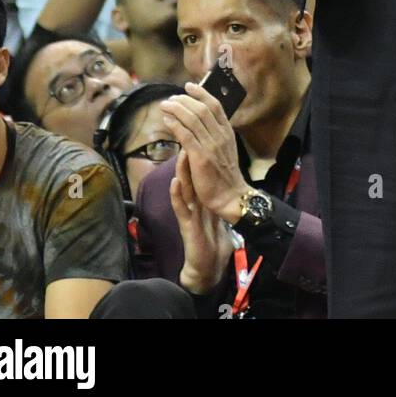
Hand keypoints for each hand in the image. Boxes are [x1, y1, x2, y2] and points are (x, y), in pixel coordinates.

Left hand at [161, 81, 249, 220]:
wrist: (231, 196)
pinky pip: (186, 136)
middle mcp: (220, 135)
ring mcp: (211, 146)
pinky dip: (175, 125)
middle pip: (201, 109)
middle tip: (171, 98)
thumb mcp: (226, 150)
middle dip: (184, 100)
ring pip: (192, 119)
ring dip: (176, 109)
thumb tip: (201, 124)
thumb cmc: (226, 175)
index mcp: (227, 132)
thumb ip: (215, 136)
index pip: (215, 105)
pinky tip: (167, 121)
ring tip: (165, 105)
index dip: (201, 93)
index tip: (189, 86)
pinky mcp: (200, 157)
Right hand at [170, 149, 235, 295]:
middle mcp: (191, 198)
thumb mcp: (212, 206)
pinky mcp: (186, 224)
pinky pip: (180, 207)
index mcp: (199, 193)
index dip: (198, 152)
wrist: (206, 260)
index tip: (200, 136)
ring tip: (181, 151)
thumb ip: (213, 189)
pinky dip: (176, 195)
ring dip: (181, 169)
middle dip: (188, 155)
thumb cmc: (209, 232)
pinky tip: (175, 183)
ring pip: (183, 186)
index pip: (198, 169)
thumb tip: (220, 172)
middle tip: (187, 136)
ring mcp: (187, 210)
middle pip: (189, 173)